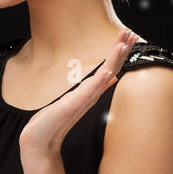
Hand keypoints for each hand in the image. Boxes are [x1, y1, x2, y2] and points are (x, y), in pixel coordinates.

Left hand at [18, 28, 138, 157]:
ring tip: (123, 45)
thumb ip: (94, 88)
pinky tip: (108, 72)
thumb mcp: (75, 99)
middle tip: (132, 33)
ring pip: (103, 77)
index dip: (120, 51)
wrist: (40, 141)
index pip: (110, 66)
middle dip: (121, 50)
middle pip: (111, 68)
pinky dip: (100, 82)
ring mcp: (83, 101)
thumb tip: (110, 76)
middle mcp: (90, 95)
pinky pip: (89, 92)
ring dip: (114, 61)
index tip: (129, 34)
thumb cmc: (55, 121)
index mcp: (91, 91)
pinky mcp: (73, 107)